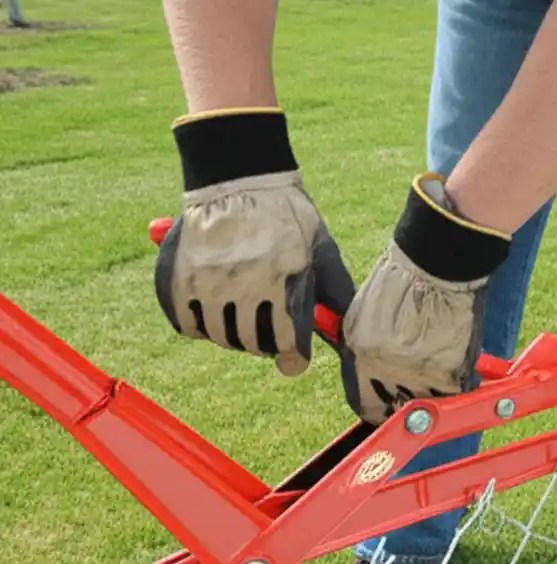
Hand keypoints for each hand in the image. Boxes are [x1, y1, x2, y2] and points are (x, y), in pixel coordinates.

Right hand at [154, 108, 354, 375]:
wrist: (239, 177)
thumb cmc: (290, 217)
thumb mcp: (322, 251)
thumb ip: (336, 295)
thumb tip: (347, 336)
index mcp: (281, 283)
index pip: (287, 345)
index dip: (293, 360)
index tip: (294, 361)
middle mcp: (242, 287)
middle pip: (253, 344)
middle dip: (267, 344)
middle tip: (269, 332)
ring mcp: (206, 284)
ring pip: (221, 337)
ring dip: (235, 335)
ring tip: (244, 316)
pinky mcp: (176, 279)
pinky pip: (187, 325)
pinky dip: (201, 325)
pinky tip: (216, 310)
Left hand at [340, 173, 511, 423]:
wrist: (439, 265)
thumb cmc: (404, 281)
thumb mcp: (366, 315)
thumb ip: (363, 348)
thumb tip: (365, 373)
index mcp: (361, 355)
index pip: (364, 403)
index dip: (377, 405)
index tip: (388, 403)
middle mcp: (386, 369)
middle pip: (396, 408)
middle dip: (406, 399)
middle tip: (418, 386)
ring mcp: (418, 374)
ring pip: (427, 403)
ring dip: (434, 390)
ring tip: (439, 366)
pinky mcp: (448, 373)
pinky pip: (454, 391)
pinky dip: (458, 381)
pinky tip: (457, 362)